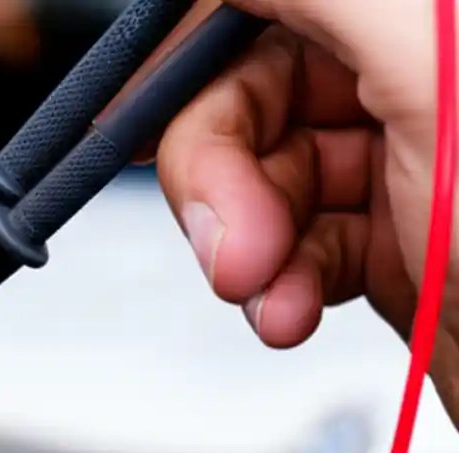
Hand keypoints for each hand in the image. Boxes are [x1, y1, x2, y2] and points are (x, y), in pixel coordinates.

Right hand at [154, 1, 457, 417]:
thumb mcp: (445, 71)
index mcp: (431, 14)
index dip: (193, 36)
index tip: (138, 92)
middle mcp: (418, 65)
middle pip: (244, 80)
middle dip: (214, 166)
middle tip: (229, 236)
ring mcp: (405, 153)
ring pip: (254, 167)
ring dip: (237, 236)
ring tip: (261, 286)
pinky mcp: (387, 233)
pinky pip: (284, 237)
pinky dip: (268, 280)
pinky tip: (285, 308)